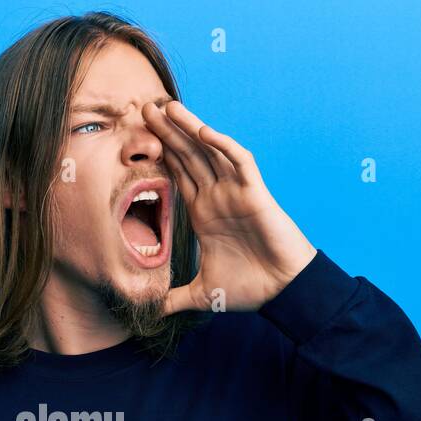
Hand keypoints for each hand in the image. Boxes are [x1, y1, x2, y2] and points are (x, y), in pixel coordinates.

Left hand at [142, 100, 317, 314]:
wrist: (283, 292)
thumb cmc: (249, 288)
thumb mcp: (202, 295)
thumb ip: (175, 299)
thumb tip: (151, 311)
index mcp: (203, 214)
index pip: (177, 176)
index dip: (160, 155)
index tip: (137, 136)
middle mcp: (217, 197)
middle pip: (187, 156)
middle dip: (167, 132)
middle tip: (143, 107)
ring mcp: (235, 192)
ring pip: (209, 152)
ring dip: (190, 129)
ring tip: (167, 107)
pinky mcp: (255, 194)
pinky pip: (239, 162)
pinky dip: (223, 146)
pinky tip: (204, 131)